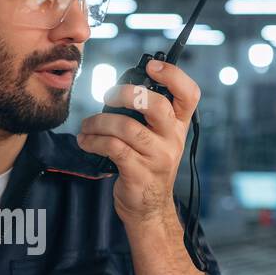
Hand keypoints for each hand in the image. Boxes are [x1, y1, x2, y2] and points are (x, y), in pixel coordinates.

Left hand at [76, 59, 200, 227]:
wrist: (148, 208)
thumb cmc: (147, 166)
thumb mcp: (158, 139)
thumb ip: (147, 116)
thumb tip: (120, 88)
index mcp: (179, 126)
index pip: (189, 94)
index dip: (173, 75)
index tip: (151, 66)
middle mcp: (173, 140)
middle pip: (157, 106)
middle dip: (127, 94)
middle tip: (108, 95)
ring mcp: (157, 158)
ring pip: (127, 127)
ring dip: (99, 122)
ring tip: (87, 125)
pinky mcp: (138, 173)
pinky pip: (112, 148)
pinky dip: (93, 141)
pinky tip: (85, 141)